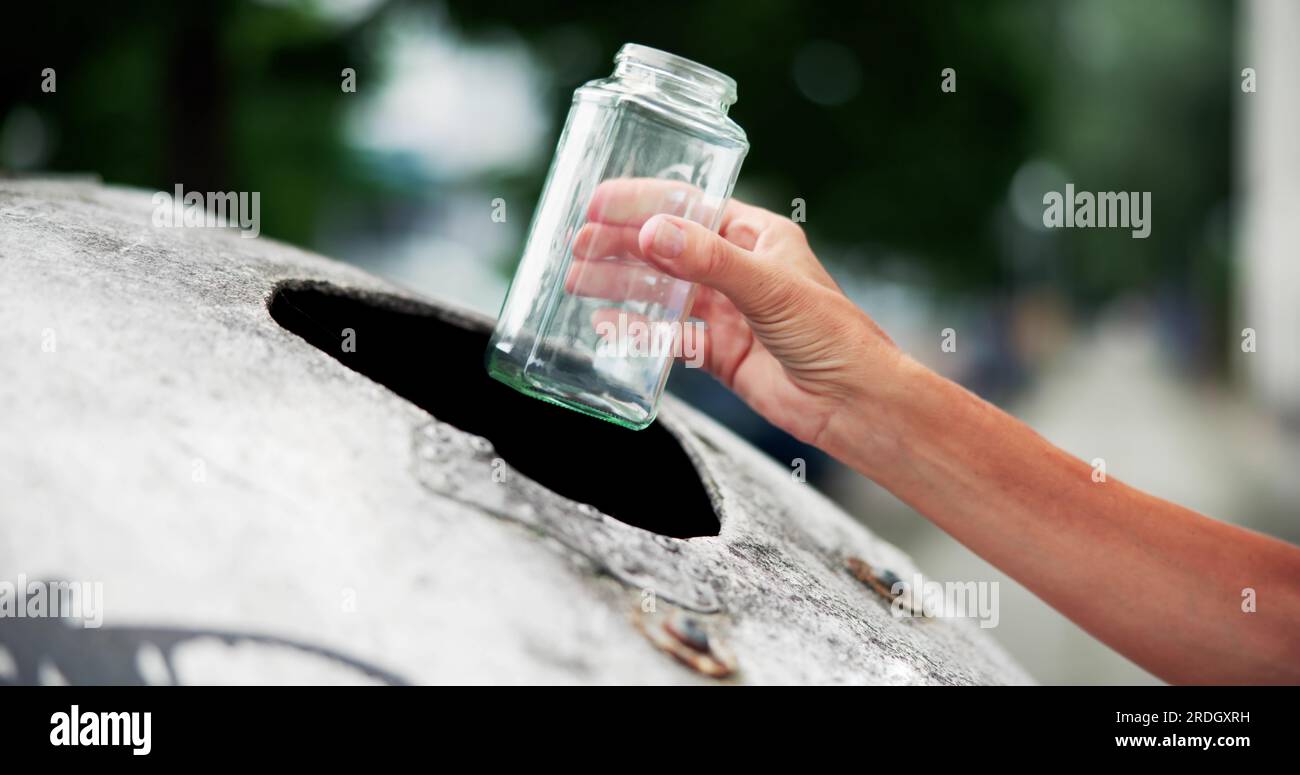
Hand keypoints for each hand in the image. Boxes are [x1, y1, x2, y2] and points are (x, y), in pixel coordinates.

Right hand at [574, 178, 901, 449]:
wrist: (852, 403)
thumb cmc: (831, 334)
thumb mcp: (768, 287)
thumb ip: (708, 261)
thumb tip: (653, 233)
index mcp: (756, 236)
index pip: (690, 208)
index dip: (643, 202)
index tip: (599, 203)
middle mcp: (738, 269)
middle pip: (667, 248)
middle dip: (621, 245)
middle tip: (578, 244)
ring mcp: (727, 311)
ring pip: (662, 291)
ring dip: (621, 284)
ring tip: (578, 280)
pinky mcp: (719, 352)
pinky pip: (669, 335)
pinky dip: (638, 329)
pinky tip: (606, 323)